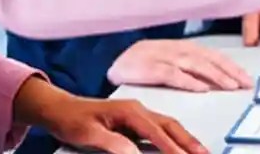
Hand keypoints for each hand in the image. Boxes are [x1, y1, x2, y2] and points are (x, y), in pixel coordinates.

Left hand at [12, 76, 204, 153]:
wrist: (59, 109)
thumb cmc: (72, 121)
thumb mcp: (89, 134)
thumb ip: (114, 144)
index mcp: (130, 111)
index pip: (157, 131)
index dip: (172, 147)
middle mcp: (139, 110)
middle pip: (171, 125)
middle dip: (189, 141)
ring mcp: (138, 115)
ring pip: (168, 126)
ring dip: (185, 139)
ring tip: (200, 152)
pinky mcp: (135, 122)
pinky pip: (160, 130)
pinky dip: (173, 138)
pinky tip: (180, 147)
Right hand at [107, 39, 251, 92]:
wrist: (115, 59)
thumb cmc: (146, 61)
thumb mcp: (173, 59)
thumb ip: (192, 65)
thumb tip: (217, 78)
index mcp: (186, 48)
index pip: (215, 56)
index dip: (232, 66)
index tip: (247, 78)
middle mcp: (179, 50)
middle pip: (210, 59)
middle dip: (230, 71)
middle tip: (245, 84)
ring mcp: (165, 57)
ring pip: (196, 65)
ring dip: (215, 76)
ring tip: (230, 86)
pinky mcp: (151, 68)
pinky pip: (173, 75)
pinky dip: (189, 81)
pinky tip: (202, 89)